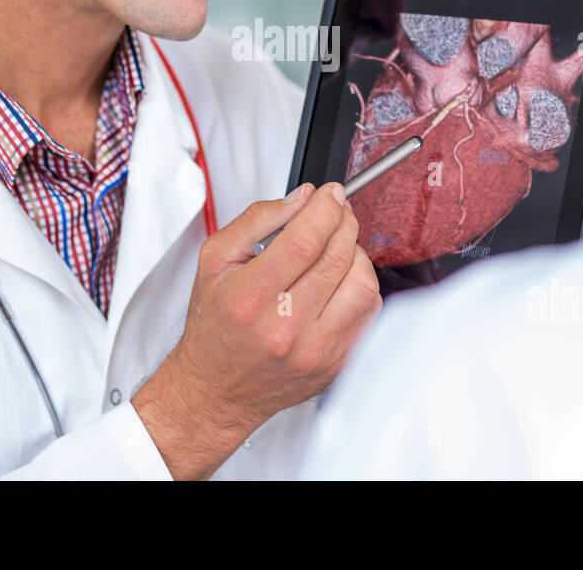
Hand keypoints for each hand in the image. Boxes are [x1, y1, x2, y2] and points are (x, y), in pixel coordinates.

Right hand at [133, 182, 381, 478]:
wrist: (216, 388)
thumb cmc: (215, 325)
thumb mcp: (214, 261)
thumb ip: (257, 220)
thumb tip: (302, 198)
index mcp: (250, 299)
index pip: (304, 240)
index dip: (325, 208)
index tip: (330, 194)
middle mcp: (285, 328)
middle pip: (336, 257)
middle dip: (343, 221)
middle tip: (336, 210)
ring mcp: (315, 350)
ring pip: (362, 283)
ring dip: (355, 253)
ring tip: (337, 246)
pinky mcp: (336, 363)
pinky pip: (368, 312)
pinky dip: (361, 285)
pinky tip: (341, 278)